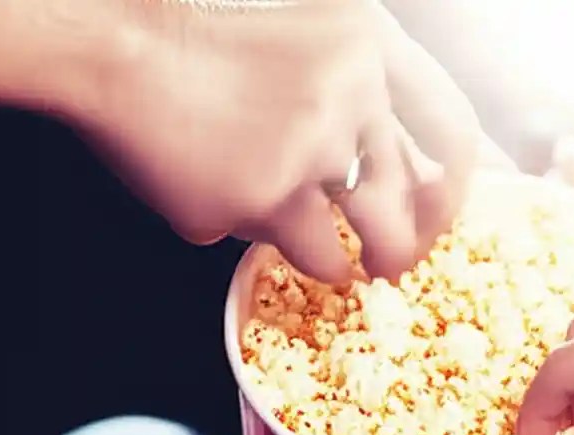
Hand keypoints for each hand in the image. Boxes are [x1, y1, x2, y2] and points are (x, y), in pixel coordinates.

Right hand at [78, 0, 480, 282]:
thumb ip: (367, 84)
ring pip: (352, 245)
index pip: (453, 130)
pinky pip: (290, 252)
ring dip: (338, 261)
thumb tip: (422, 160)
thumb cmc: (206, 42)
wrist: (115, 50)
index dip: (458, 187)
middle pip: (413, 202)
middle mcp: (353, 95)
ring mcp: (310, 151)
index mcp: (372, 46)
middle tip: (392, 264)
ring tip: (322, 252)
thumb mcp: (312, 31)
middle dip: (406, 248)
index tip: (442, 214)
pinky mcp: (264, 199)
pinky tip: (244, 215)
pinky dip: (271, 246)